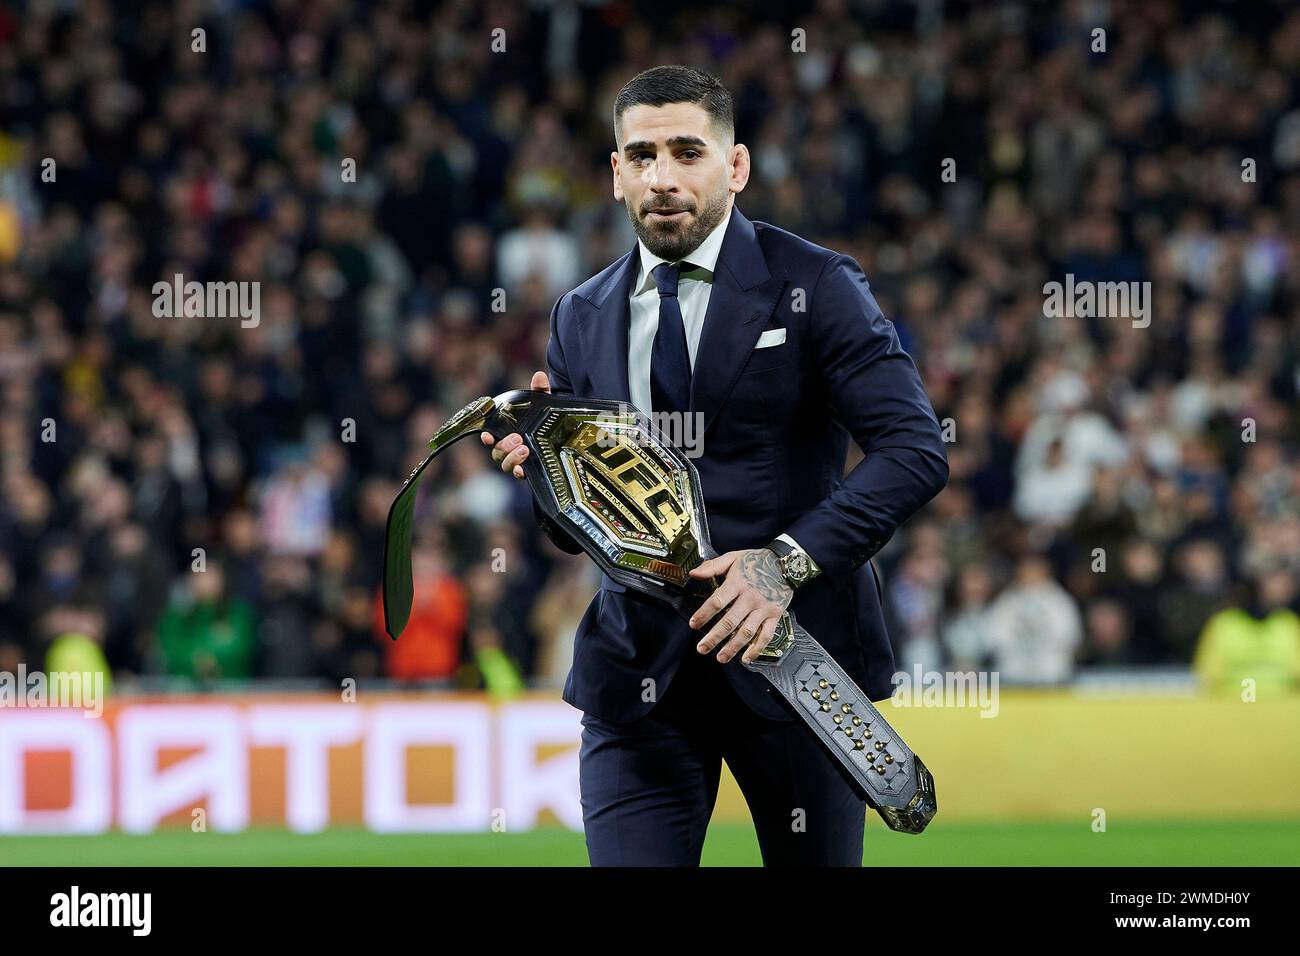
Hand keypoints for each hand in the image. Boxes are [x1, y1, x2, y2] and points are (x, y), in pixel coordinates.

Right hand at [481, 370, 548, 477]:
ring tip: (524, 449)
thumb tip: (539, 376)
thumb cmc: (545, 422)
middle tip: (517, 438)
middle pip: (497, 452)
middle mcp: (510, 449)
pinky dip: (519, 472)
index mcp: (508, 433)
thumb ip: (540, 392)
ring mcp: (519, 461)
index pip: (491, 436)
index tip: (487, 435)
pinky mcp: (531, 471)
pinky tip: (523, 469)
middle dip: (504, 446)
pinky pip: (520, 476)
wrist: (565, 439)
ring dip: (512, 458)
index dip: (486, 437)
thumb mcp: (544, 406)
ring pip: (506, 465)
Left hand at [686, 548, 792, 663]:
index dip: (704, 614)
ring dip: (732, 647)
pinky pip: (766, 635)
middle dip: (714, 637)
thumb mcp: (733, 557)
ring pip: (746, 632)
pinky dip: (756, 649)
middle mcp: (750, 598)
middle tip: (702, 648)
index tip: (694, 624)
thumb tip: (693, 574)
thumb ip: (712, 566)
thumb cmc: (756, 560)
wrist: (785, 563)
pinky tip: (746, 658)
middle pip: (729, 622)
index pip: (717, 602)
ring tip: (720, 658)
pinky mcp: (775, 615)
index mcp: (737, 583)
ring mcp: (763, 608)